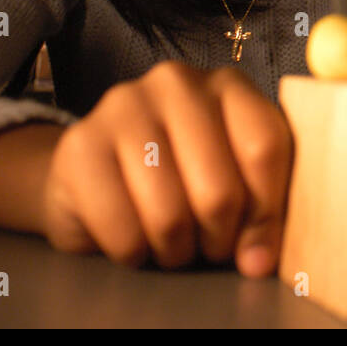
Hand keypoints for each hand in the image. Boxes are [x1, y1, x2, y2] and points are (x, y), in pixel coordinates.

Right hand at [41, 61, 291, 275]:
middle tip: (207, 247)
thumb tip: (258, 262)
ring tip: (172, 244)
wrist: (98, 174)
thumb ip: (261, 210)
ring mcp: (123, 107)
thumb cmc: (183, 179)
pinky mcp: (80, 145)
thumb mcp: (237, 182)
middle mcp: (177, 84)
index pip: (264, 148)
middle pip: (219, 190)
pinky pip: (122, 231)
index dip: (267, 213)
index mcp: (228, 86)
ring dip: (175, 251)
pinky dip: (133, 253)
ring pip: (169, 216)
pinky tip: (133, 238)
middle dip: (218, 240)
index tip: (258, 253)